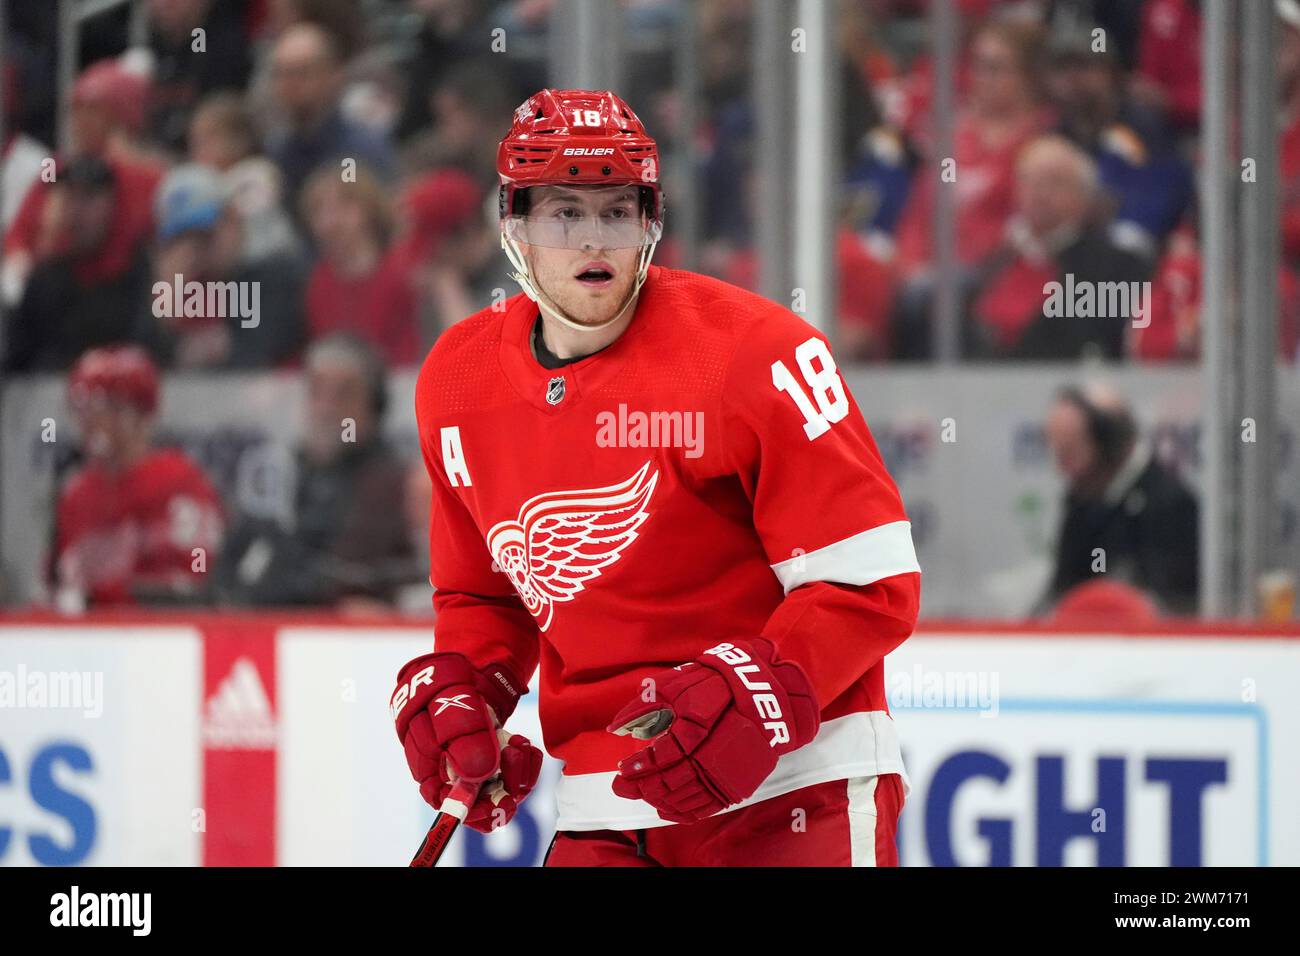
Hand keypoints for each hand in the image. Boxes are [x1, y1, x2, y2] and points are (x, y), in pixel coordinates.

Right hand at [390, 652, 541, 831]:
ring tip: (517, 742)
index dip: (477, 811)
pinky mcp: (497, 760)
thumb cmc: (444, 686)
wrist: (463, 666)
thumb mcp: (449, 706)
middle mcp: (455, 776)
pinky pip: (517, 775)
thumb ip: (462, 738)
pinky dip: (525, 762)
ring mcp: (478, 768)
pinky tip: (521, 742)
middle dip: (507, 785)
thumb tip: (480, 774)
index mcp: (432, 770)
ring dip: (519, 770)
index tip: (502, 800)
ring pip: (505, 790)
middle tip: (514, 752)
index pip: (452, 807)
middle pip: (483, 804)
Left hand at [607, 638, 819, 822]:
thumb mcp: (677, 684)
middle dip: (641, 787)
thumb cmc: (716, 685)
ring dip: (658, 799)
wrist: (763, 697)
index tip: (622, 768)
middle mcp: (712, 755)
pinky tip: (665, 808)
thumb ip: (645, 706)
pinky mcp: (735, 784)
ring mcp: (725, 773)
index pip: (661, 757)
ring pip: (685, 798)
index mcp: (697, 730)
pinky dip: (682, 812)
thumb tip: (615, 726)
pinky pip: (705, 807)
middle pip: (670, 782)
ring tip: (641, 793)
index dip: (638, 766)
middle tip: (622, 786)